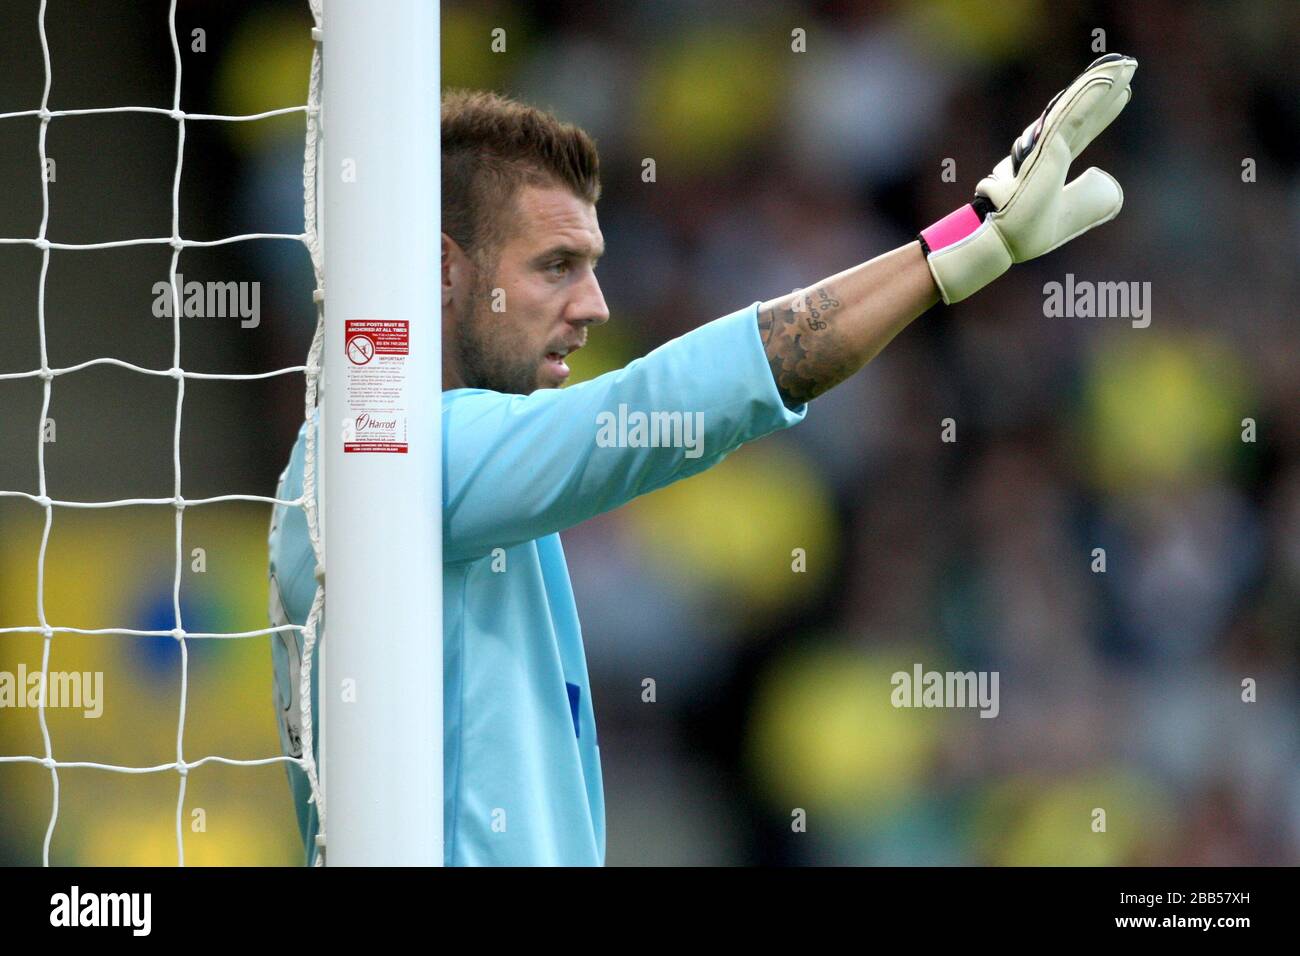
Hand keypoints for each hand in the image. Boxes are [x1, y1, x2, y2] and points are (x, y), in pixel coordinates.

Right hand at [920, 53, 1137, 303]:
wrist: (1000, 239)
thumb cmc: (1025, 232)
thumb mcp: (1070, 216)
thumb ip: (1092, 201)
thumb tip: (1108, 179)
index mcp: (1050, 164)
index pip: (1082, 130)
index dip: (1102, 111)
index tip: (1123, 92)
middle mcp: (1046, 148)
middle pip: (1083, 111)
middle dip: (1106, 88)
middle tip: (1129, 64)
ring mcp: (1045, 144)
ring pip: (1079, 106)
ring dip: (1103, 81)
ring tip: (1127, 63)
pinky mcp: (1047, 146)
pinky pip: (1073, 114)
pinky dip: (1090, 94)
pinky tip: (1109, 76)